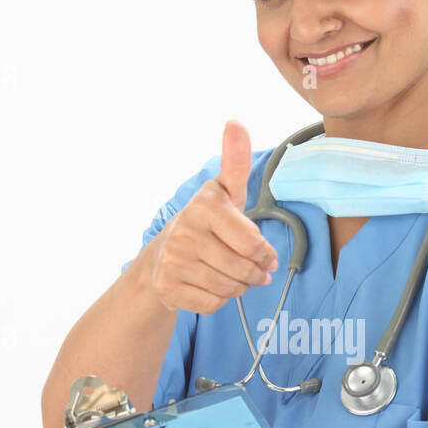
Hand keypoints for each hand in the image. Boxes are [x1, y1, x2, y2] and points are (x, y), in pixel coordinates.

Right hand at [146, 121, 279, 314]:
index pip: (253, 243)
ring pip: (229, 289)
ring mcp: (173, 261)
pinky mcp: (168, 287)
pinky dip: (218, 300)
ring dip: (239, 287)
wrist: (162, 257)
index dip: (265, 254)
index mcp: (204, 205)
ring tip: (234, 277)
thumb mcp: (224, 193)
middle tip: (254, 271)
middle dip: (255, 274)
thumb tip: (235, 122)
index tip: (265, 255)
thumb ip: (235, 162)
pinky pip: (212, 304)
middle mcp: (184, 231)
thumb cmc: (206, 224)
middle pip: (243, 269)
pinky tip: (212, 286)